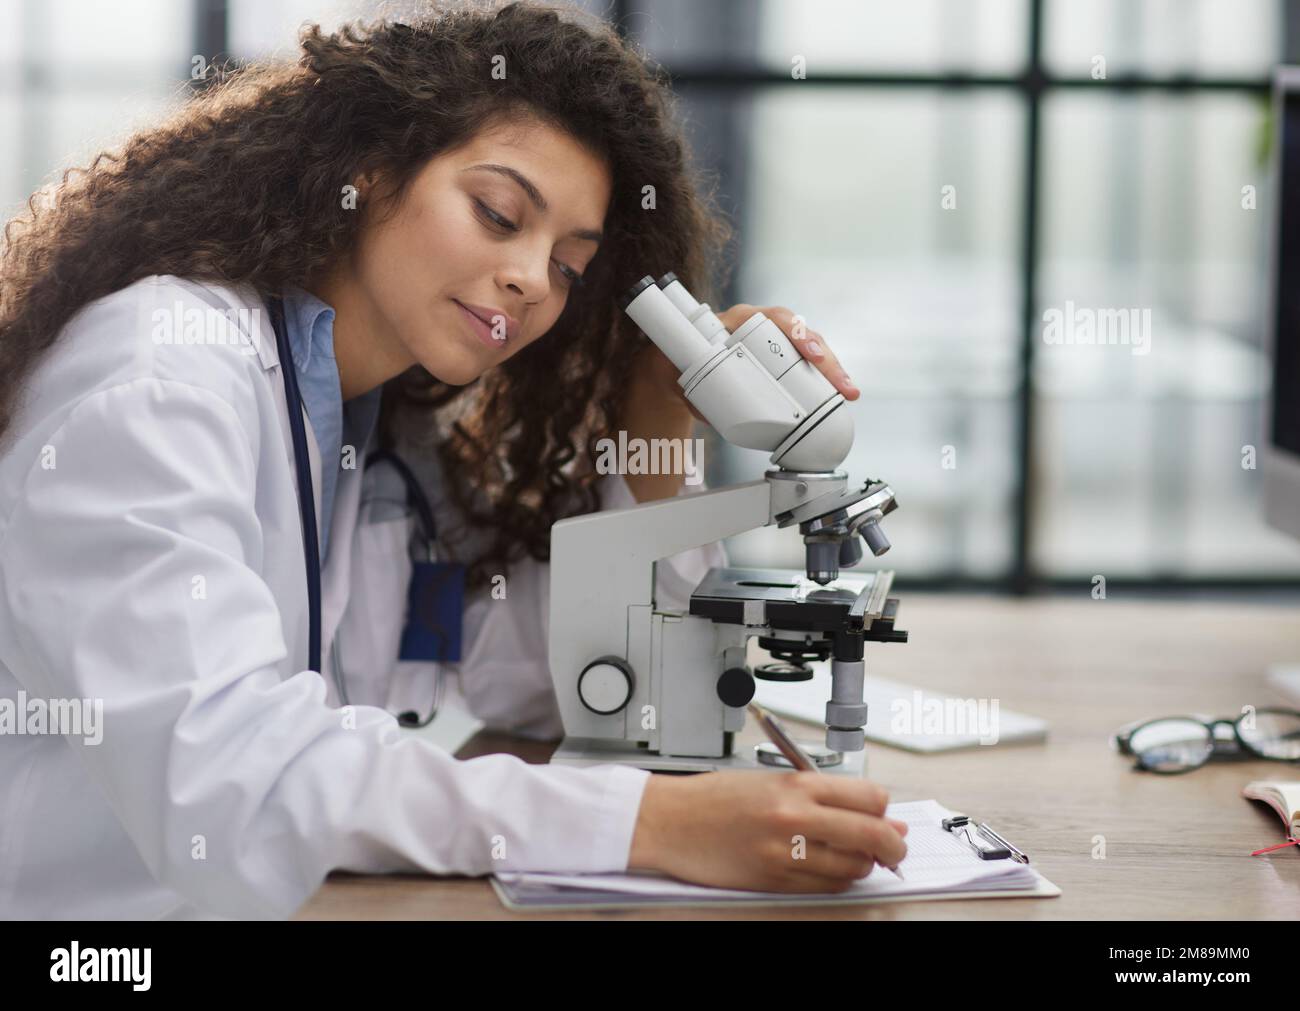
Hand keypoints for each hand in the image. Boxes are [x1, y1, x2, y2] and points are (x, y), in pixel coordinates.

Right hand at [628, 770, 908, 891]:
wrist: (670, 821)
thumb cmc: (713, 798)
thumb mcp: (768, 780)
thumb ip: (818, 794)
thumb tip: (869, 812)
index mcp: (795, 784)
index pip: (869, 797)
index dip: (884, 809)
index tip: (885, 815)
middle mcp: (795, 817)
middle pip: (872, 834)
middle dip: (893, 844)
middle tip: (894, 847)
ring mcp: (786, 852)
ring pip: (853, 866)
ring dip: (863, 864)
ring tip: (856, 856)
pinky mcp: (775, 880)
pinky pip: (825, 886)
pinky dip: (837, 879)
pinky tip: (830, 868)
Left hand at [634, 304, 860, 425]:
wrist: (677, 366)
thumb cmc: (681, 362)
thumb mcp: (683, 368)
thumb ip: (694, 383)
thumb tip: (709, 410)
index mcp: (738, 319)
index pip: (775, 318)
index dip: (796, 334)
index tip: (811, 354)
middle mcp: (760, 325)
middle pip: (801, 334)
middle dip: (825, 359)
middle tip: (840, 385)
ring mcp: (772, 341)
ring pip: (809, 348)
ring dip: (832, 370)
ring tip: (848, 393)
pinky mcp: (779, 358)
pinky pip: (806, 364)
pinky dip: (824, 379)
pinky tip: (840, 394)